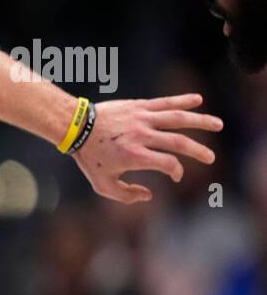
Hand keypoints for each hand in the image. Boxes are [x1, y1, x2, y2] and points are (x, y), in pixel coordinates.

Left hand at [72, 93, 220, 203]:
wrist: (75, 126)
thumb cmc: (89, 157)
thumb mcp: (102, 184)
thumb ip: (126, 195)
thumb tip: (149, 194)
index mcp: (135, 156)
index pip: (168, 163)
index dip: (176, 172)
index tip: (175, 176)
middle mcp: (142, 136)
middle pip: (179, 142)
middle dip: (199, 151)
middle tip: (210, 158)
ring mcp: (142, 119)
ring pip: (178, 119)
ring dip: (201, 122)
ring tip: (218, 125)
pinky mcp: (139, 106)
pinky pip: (164, 102)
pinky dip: (182, 100)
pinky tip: (198, 100)